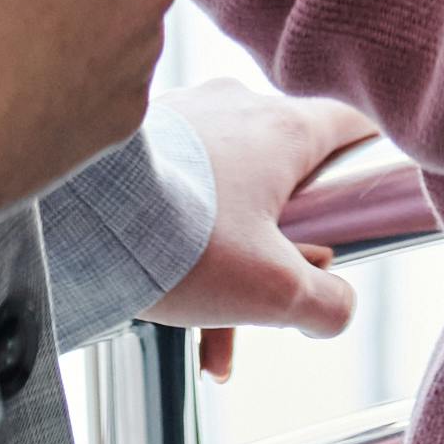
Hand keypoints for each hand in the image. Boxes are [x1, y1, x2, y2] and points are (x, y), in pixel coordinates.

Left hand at [155, 78, 380, 378]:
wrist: (74, 219)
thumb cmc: (179, 242)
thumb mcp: (274, 292)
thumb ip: (327, 305)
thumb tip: (337, 308)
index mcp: (284, 130)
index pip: (353, 124)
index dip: (369, 160)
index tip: (369, 193)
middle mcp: (239, 108)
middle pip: (286, 177)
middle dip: (284, 248)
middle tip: (272, 298)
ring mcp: (186, 119)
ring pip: (229, 194)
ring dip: (229, 262)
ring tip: (209, 335)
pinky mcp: (142, 139)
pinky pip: (181, 193)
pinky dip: (183, 246)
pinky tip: (168, 309)